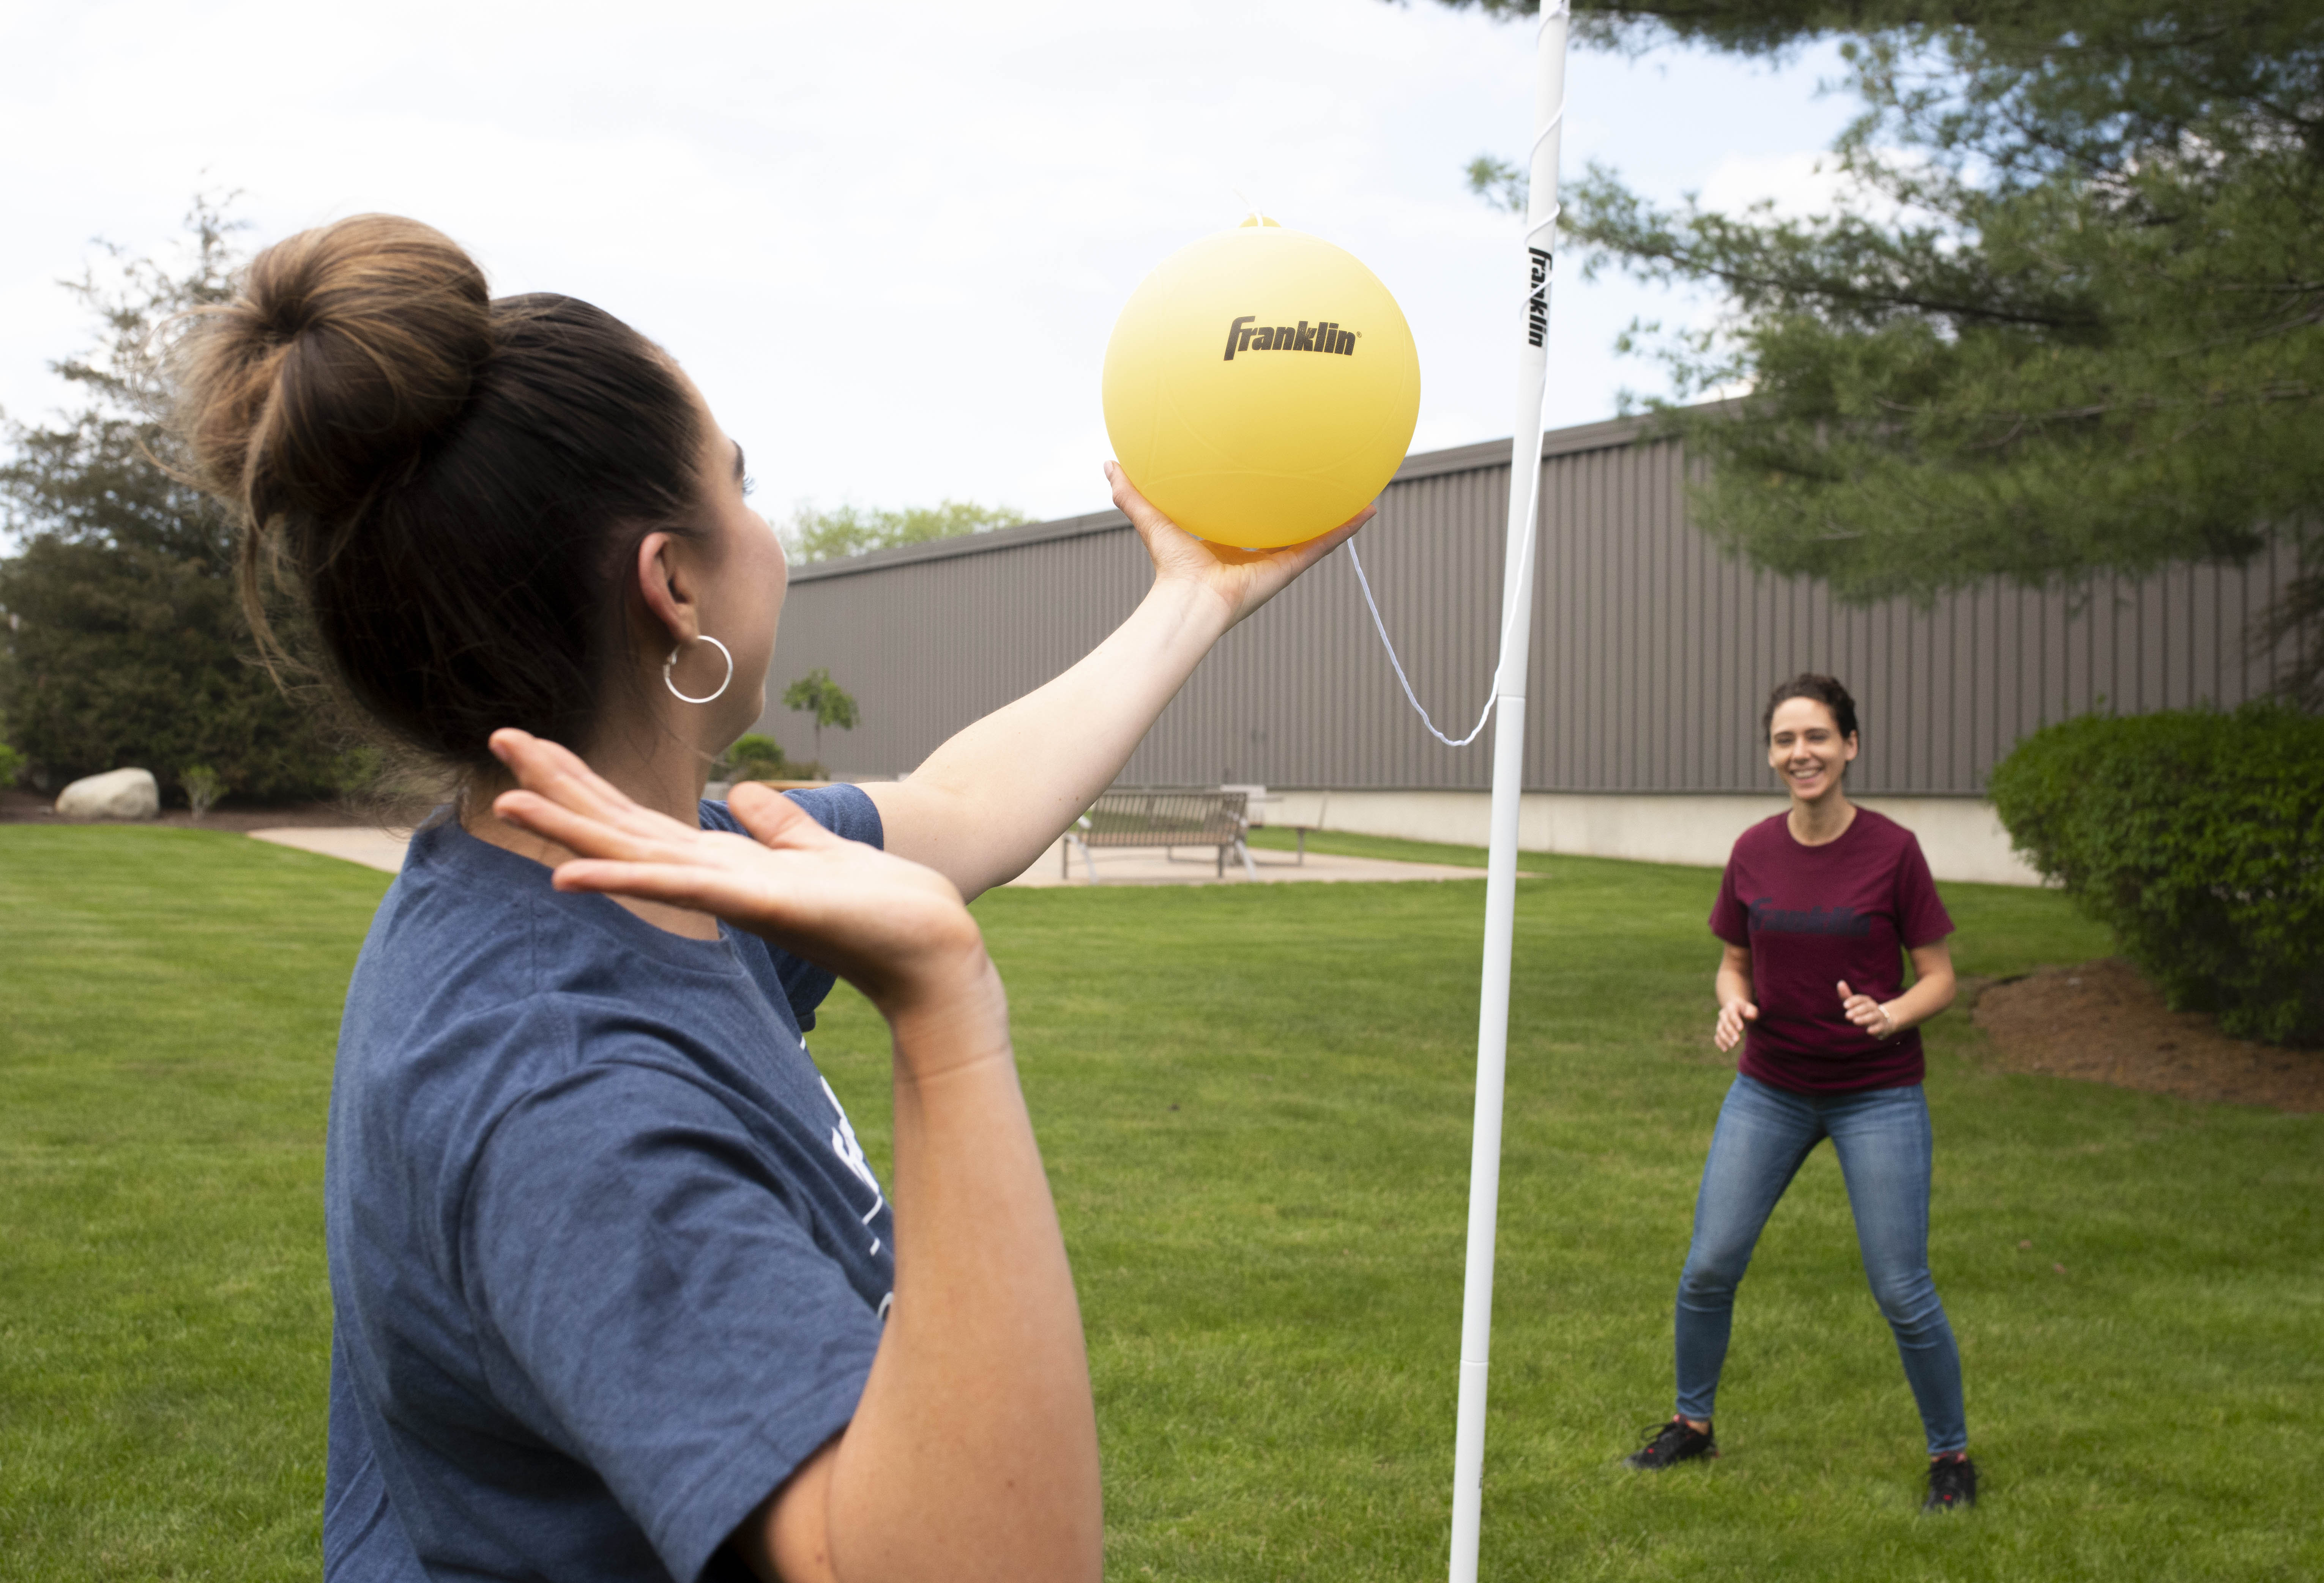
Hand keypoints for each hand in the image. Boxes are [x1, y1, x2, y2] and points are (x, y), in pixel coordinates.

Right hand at [487, 730, 996, 1042]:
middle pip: (618, 829)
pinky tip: (572, 878)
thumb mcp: (817, 847)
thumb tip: (746, 797)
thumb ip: (778, 825)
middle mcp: (712, 879)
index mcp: (723, 863)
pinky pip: (677, 889)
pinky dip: (624, 883)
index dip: (587, 783)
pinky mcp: (754, 905)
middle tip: (498, 743)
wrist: (928, 947)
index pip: (640, 819)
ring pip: (631, 856)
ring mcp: (727, 895)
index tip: (536, 747)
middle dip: (559, 788)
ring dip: (569, 832)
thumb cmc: (877, 904)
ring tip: (507, 802)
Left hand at [1106, 461, 1373, 630]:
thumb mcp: (1154, 521)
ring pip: (1313, 533)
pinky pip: (1323, 544)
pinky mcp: (1289, 568)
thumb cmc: (1171, 568)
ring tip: (1361, 488)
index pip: (1250, 515)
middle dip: (1304, 504)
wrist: (1189, 601)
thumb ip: (1133, 494)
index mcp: (1229, 544)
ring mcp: (1277, 562)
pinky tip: (1368, 509)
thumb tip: (1110, 463)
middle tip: (1322, 475)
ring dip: (1337, 514)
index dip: (1261, 496)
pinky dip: (1346, 528)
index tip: (1274, 474)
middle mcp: (1257, 553)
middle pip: (1286, 524)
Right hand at [1714, 996, 1757, 1051]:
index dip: (1736, 1021)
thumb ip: (1751, 1011)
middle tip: (1737, 1040)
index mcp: (1731, 1007)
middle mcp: (1723, 1014)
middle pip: (1725, 1023)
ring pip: (1720, 1030)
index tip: (1741, 1029)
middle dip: (1731, 1032)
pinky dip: (1720, 1043)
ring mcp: (1720, 1022)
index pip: (1732, 1014)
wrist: (1737, 1009)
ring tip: (1733, 1046)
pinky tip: (1725, 1049)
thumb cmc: (1746, 1010)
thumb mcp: (1751, 1008)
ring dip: (1725, 1038)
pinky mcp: (1719, 1030)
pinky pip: (1717, 1037)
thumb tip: (1749, 1016)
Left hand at [1838, 980, 1896, 1039]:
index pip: (1860, 999)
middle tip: (1847, 1015)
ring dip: (1864, 1018)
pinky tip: (1869, 1031)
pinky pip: (1880, 1027)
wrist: (1885, 1022)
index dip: (1853, 1001)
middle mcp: (1873, 1007)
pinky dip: (1875, 1029)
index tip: (1844, 1005)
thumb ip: (1847, 995)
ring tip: (1855, 1021)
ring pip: (1873, 1016)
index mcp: (1866, 1001)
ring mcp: (1879, 1017)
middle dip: (1857, 1011)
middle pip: (1866, 1007)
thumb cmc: (1865, 1012)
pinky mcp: (1883, 1027)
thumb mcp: (1856, 1004)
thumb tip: (1840, 982)